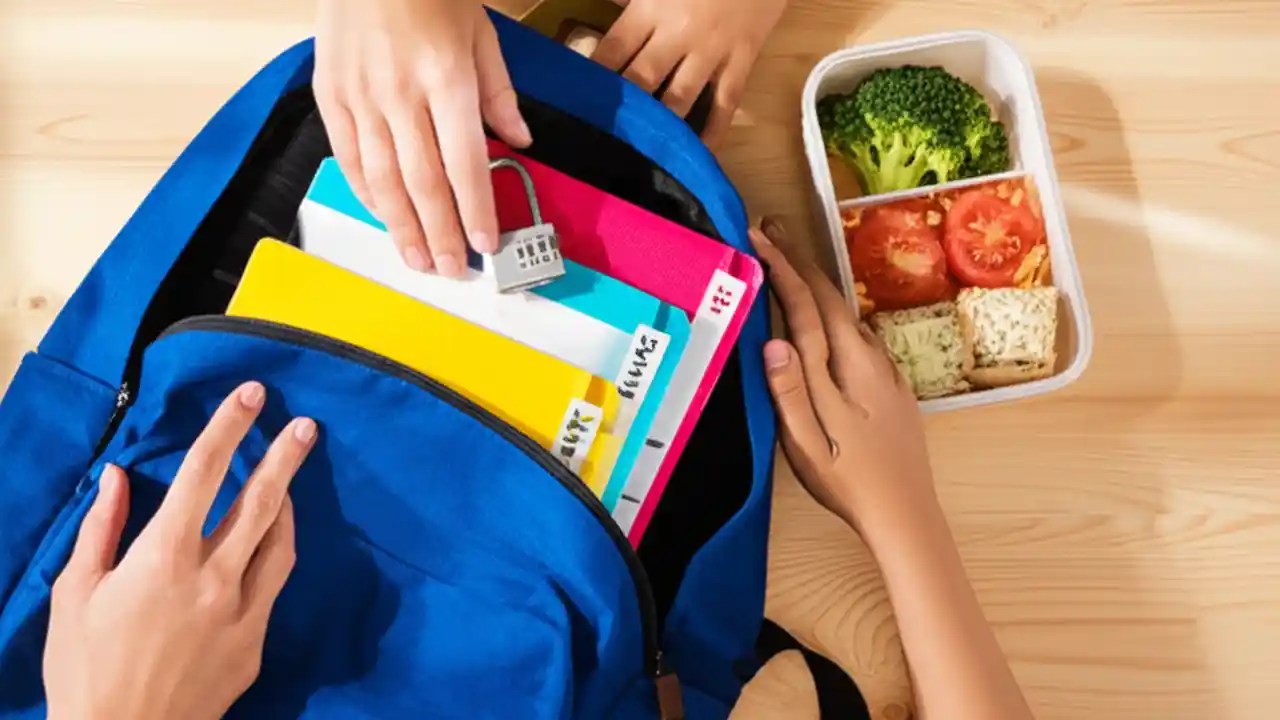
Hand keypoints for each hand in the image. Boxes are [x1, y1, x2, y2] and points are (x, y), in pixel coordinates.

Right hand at [44, 383, 316, 719]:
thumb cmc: (85, 667)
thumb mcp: (76, 593)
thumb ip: (102, 528)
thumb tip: (115, 475)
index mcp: (165, 556)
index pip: (204, 472)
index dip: (230, 426)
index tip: (251, 395)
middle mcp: (213, 577)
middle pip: (260, 501)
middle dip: (285, 457)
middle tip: (306, 426)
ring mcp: (242, 610)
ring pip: (280, 542)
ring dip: (287, 504)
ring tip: (288, 481)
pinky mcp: (256, 641)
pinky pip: (274, 585)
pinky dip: (274, 555)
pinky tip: (269, 544)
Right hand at [314, 0, 531, 276]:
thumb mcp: (481, 32)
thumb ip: (499, 93)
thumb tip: (520, 143)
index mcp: (446, 77)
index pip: (464, 162)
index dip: (474, 210)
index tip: (484, 245)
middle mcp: (401, 92)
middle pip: (423, 181)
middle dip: (440, 233)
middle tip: (452, 270)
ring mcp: (361, 96)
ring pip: (382, 178)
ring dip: (402, 227)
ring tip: (418, 260)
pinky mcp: (330, 94)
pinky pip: (349, 156)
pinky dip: (367, 193)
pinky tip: (384, 219)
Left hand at [592, 0, 786, 144]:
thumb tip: (607, 11)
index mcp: (651, 7)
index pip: (612, 50)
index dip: (593, 78)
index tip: (576, 102)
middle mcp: (678, 34)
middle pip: (641, 80)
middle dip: (622, 110)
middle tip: (601, 139)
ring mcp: (712, 52)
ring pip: (679, 99)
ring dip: (661, 127)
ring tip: (640, 154)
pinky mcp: (741, 62)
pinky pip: (725, 105)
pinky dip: (712, 133)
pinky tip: (698, 156)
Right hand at [750, 219, 938, 536]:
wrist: (907, 514)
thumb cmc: (850, 482)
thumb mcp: (808, 444)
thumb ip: (791, 391)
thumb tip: (773, 341)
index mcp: (846, 368)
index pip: (807, 305)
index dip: (782, 268)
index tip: (758, 236)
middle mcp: (869, 359)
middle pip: (829, 299)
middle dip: (799, 261)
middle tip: (770, 230)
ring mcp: (884, 371)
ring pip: (846, 314)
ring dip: (817, 284)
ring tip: (791, 263)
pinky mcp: (892, 386)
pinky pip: (859, 334)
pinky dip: (834, 311)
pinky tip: (830, 317)